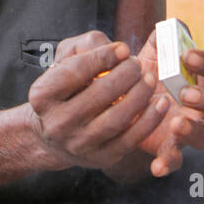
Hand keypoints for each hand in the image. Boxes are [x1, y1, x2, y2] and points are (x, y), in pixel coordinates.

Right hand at [28, 29, 170, 172]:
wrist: (57, 133)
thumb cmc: (68, 87)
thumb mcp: (66, 60)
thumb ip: (89, 45)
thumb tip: (121, 52)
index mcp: (42, 95)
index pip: (74, 72)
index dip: (102, 57)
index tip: (123, 49)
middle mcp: (57, 123)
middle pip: (97, 95)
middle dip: (124, 75)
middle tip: (138, 64)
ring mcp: (79, 144)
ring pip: (115, 119)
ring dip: (139, 96)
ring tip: (150, 79)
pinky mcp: (102, 158)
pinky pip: (130, 140)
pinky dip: (149, 120)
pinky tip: (161, 103)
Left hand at [133, 31, 203, 176]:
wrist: (120, 95)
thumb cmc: (147, 68)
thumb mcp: (153, 50)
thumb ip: (163, 37)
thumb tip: (171, 27)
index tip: (187, 56)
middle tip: (186, 93)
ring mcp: (191, 128)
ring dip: (195, 131)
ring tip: (175, 123)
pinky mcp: (171, 147)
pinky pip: (177, 160)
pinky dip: (169, 163)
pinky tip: (156, 166)